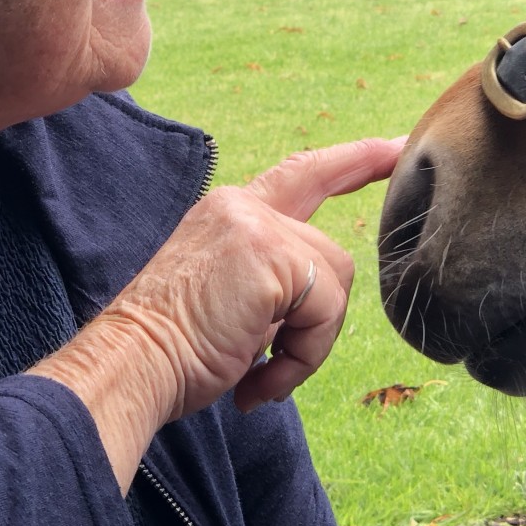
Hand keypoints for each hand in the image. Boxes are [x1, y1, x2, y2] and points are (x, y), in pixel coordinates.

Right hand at [33, 136, 403, 487]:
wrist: (128, 366)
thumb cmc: (169, 350)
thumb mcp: (227, 300)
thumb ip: (272, 284)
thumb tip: (315, 305)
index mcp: (230, 213)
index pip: (303, 173)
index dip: (354, 160)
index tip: (397, 147)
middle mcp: (243, 208)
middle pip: (331, 256)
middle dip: (326, 315)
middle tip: (283, 350)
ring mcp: (257, 227)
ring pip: (334, 287)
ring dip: (307, 346)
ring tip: (258, 374)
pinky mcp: (271, 257)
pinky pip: (325, 311)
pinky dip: (302, 358)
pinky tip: (259, 379)